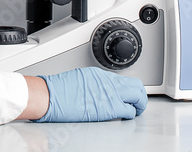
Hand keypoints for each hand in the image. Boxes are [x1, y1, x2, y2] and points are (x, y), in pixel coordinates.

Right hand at [33, 67, 147, 121]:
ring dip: (140, 103)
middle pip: (135, 85)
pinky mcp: (110, 107)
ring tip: (137, 109)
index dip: (128, 89)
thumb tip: (97, 91)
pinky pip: (129, 110)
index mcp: (99, 75)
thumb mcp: (79, 80)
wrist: (52, 96)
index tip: (128, 95)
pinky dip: (131, 113)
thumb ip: (93, 84)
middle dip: (140, 94)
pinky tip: (127, 116)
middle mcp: (108, 82)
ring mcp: (110, 93)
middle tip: (139, 102)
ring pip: (138, 95)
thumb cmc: (58, 91)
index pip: (123, 80)